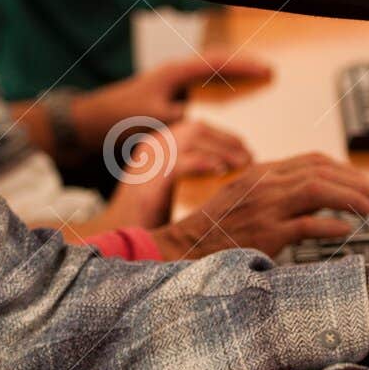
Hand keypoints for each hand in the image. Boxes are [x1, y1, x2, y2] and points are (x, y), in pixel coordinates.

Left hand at [69, 49, 273, 142]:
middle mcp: (177, 71)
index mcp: (176, 72)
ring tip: (259, 82)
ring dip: (234, 76)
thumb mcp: (154, 120)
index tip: (267, 70)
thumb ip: (182, 119)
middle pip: (218, 61)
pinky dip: (221, 90)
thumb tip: (208, 123)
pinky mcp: (172, 93)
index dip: (244, 66)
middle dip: (245, 66)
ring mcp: (174, 81)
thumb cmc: (120, 118)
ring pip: (212, 73)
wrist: (93, 121)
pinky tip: (234, 103)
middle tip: (271, 72)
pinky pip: (204, 86)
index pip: (217, 63)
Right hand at [98, 118, 254, 228]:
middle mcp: (151, 146)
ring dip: (222, 150)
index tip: (243, 148)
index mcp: (154, 145)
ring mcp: (149, 160)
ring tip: (243, 163)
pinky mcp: (150, 180)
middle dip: (226, 140)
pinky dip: (204, 163)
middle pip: (197, 129)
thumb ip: (185, 169)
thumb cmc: (144, 218)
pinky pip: (183, 162)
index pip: (194, 128)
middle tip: (249, 156)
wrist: (119, 241)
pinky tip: (220, 171)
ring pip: (194, 141)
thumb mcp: (164, 185)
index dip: (221, 136)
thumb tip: (219, 165)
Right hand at [152, 153, 368, 260]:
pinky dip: (331, 226)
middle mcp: (264, 184)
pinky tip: (346, 230)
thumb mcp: (244, 197)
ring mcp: (265, 208)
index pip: (313, 160)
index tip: (361, 182)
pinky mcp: (265, 234)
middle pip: (321, 172)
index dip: (343, 169)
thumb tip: (314, 194)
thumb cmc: (217, 229)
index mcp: (261, 172)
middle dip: (355, 182)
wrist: (184, 248)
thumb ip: (274, 190)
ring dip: (350, 199)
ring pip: (318, 192)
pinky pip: (307, 225)